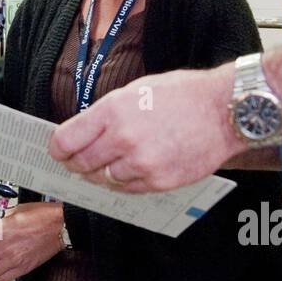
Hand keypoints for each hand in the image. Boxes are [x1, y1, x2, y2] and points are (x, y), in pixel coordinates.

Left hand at [48, 65, 245, 192]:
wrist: (223, 111)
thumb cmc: (182, 95)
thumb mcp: (135, 91)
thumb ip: (106, 114)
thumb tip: (83, 133)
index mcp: (113, 111)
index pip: (66, 140)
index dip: (57, 149)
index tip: (58, 151)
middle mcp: (123, 139)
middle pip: (81, 164)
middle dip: (75, 164)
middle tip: (76, 163)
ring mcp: (141, 163)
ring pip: (104, 180)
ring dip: (101, 174)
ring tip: (106, 165)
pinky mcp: (159, 181)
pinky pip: (128, 189)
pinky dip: (124, 182)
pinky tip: (129, 171)